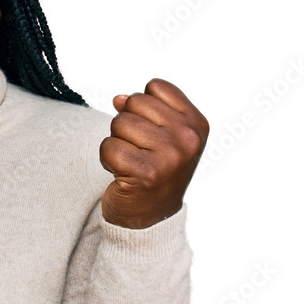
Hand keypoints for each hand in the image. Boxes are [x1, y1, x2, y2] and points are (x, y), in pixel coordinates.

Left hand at [100, 78, 208, 229]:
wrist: (151, 216)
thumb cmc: (154, 170)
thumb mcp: (160, 136)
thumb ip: (143, 111)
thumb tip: (118, 99)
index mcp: (196, 124)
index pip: (156, 87)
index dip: (141, 106)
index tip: (149, 131)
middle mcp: (188, 138)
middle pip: (134, 102)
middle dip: (126, 124)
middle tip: (138, 149)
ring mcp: (169, 156)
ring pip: (119, 123)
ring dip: (116, 142)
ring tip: (130, 161)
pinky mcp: (145, 173)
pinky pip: (108, 146)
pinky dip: (107, 159)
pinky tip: (121, 173)